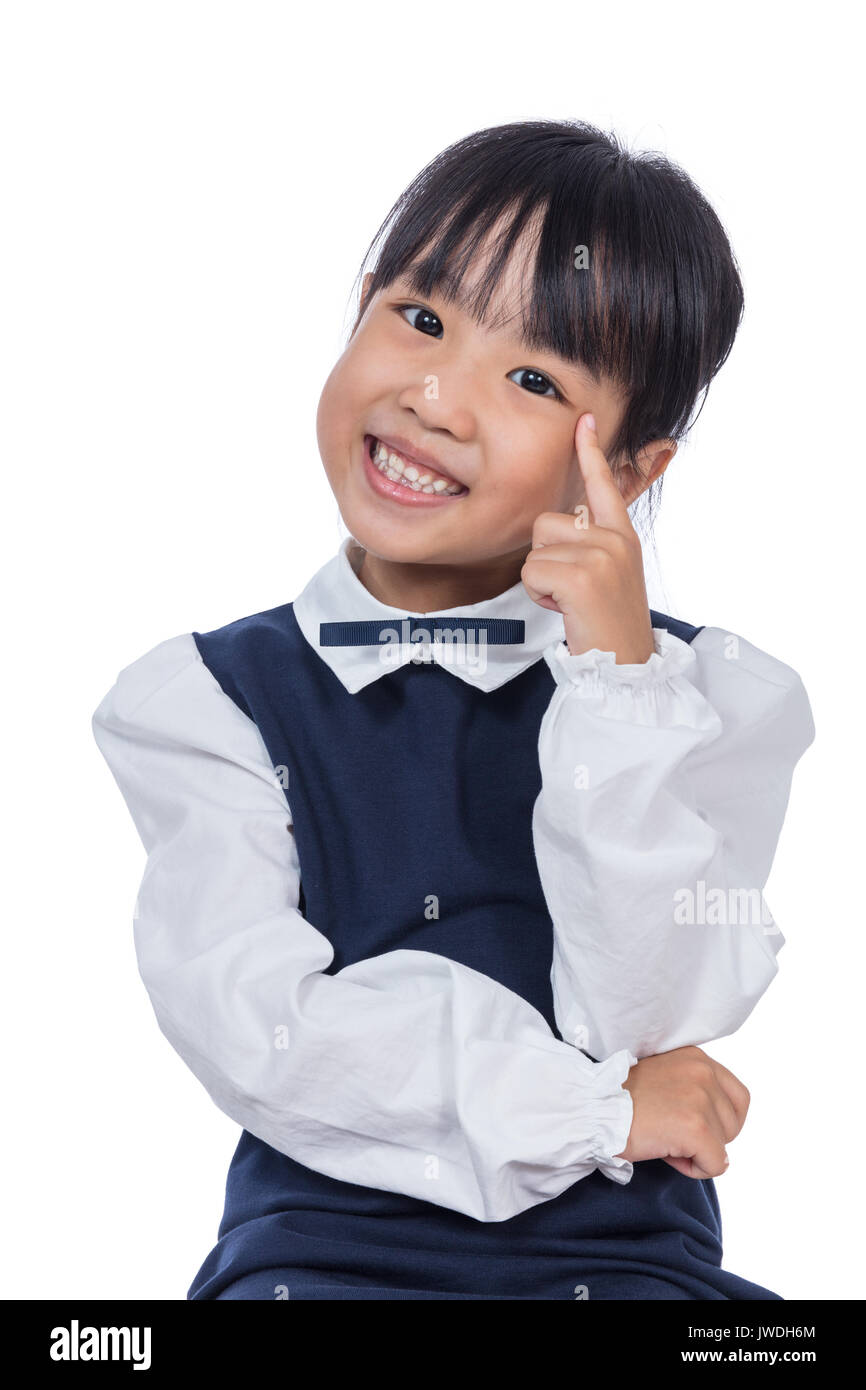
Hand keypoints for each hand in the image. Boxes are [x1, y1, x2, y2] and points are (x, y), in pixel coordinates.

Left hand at [521, 413, 654, 663]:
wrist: (625, 665)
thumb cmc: (609, 624)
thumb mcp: (610, 574)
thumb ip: (592, 545)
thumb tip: (563, 524)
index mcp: (622, 535)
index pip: (603, 485)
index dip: (590, 451)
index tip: (583, 419)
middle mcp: (616, 538)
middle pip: (545, 523)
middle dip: (544, 558)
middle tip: (572, 590)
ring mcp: (601, 555)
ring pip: (535, 550)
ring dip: (541, 580)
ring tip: (571, 601)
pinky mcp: (582, 576)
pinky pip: (532, 572)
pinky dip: (539, 596)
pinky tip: (566, 609)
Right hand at [616, 1045, 750, 1179]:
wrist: (594, 1108)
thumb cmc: (621, 1099)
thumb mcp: (665, 1077)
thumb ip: (694, 1090)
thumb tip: (718, 1130)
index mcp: (696, 1057)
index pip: (738, 1097)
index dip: (720, 1120)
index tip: (692, 1126)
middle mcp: (703, 1072)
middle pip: (734, 1123)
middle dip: (708, 1138)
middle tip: (672, 1136)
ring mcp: (701, 1100)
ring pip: (724, 1146)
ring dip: (697, 1153)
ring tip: (666, 1142)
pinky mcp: (696, 1128)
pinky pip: (715, 1164)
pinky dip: (695, 1170)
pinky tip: (668, 1157)